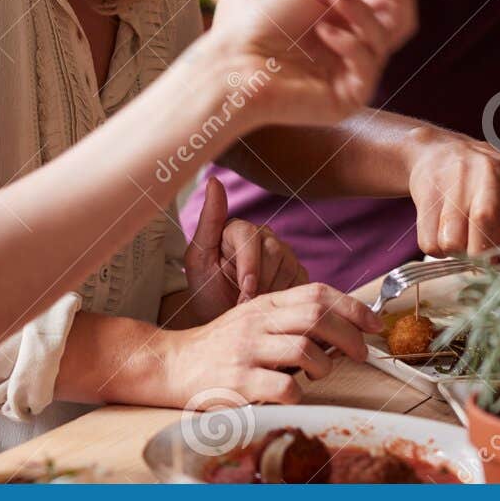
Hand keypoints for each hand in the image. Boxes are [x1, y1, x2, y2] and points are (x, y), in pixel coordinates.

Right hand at [159, 283, 380, 406]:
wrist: (172, 364)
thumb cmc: (221, 346)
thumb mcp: (254, 319)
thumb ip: (291, 319)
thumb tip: (343, 329)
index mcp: (264, 303)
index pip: (316, 293)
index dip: (352, 307)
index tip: (375, 323)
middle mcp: (257, 322)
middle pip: (317, 318)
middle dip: (350, 336)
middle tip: (362, 353)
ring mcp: (247, 351)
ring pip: (305, 351)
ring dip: (325, 367)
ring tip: (320, 374)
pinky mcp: (239, 382)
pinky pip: (285, 388)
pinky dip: (300, 394)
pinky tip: (293, 394)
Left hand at [182, 178, 307, 324]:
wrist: (220, 319)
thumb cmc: (205, 290)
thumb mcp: (198, 259)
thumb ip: (208, 220)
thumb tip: (214, 180)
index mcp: (238, 228)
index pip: (250, 235)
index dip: (250, 264)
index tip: (245, 289)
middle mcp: (264, 236)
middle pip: (274, 251)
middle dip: (260, 283)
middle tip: (245, 305)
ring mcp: (284, 254)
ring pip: (290, 268)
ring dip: (272, 293)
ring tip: (253, 306)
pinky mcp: (298, 274)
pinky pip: (302, 283)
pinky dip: (286, 299)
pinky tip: (270, 306)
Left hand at [202, 0, 416, 132]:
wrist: (234, 63)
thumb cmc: (265, 24)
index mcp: (348, 20)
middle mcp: (356, 46)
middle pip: (401, 18)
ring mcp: (355, 73)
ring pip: (386, 38)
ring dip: (362, 11)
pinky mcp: (349, 97)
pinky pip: (369, 65)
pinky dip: (350, 42)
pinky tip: (324, 32)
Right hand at [408, 132, 499, 254]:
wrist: (439, 150)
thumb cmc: (486, 183)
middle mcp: (493, 175)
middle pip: (487, 243)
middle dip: (484, 259)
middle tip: (482, 251)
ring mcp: (457, 181)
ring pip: (453, 245)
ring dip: (456, 251)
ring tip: (460, 234)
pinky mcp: (428, 190)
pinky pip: (430, 243)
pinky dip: (436, 246)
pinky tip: (442, 228)